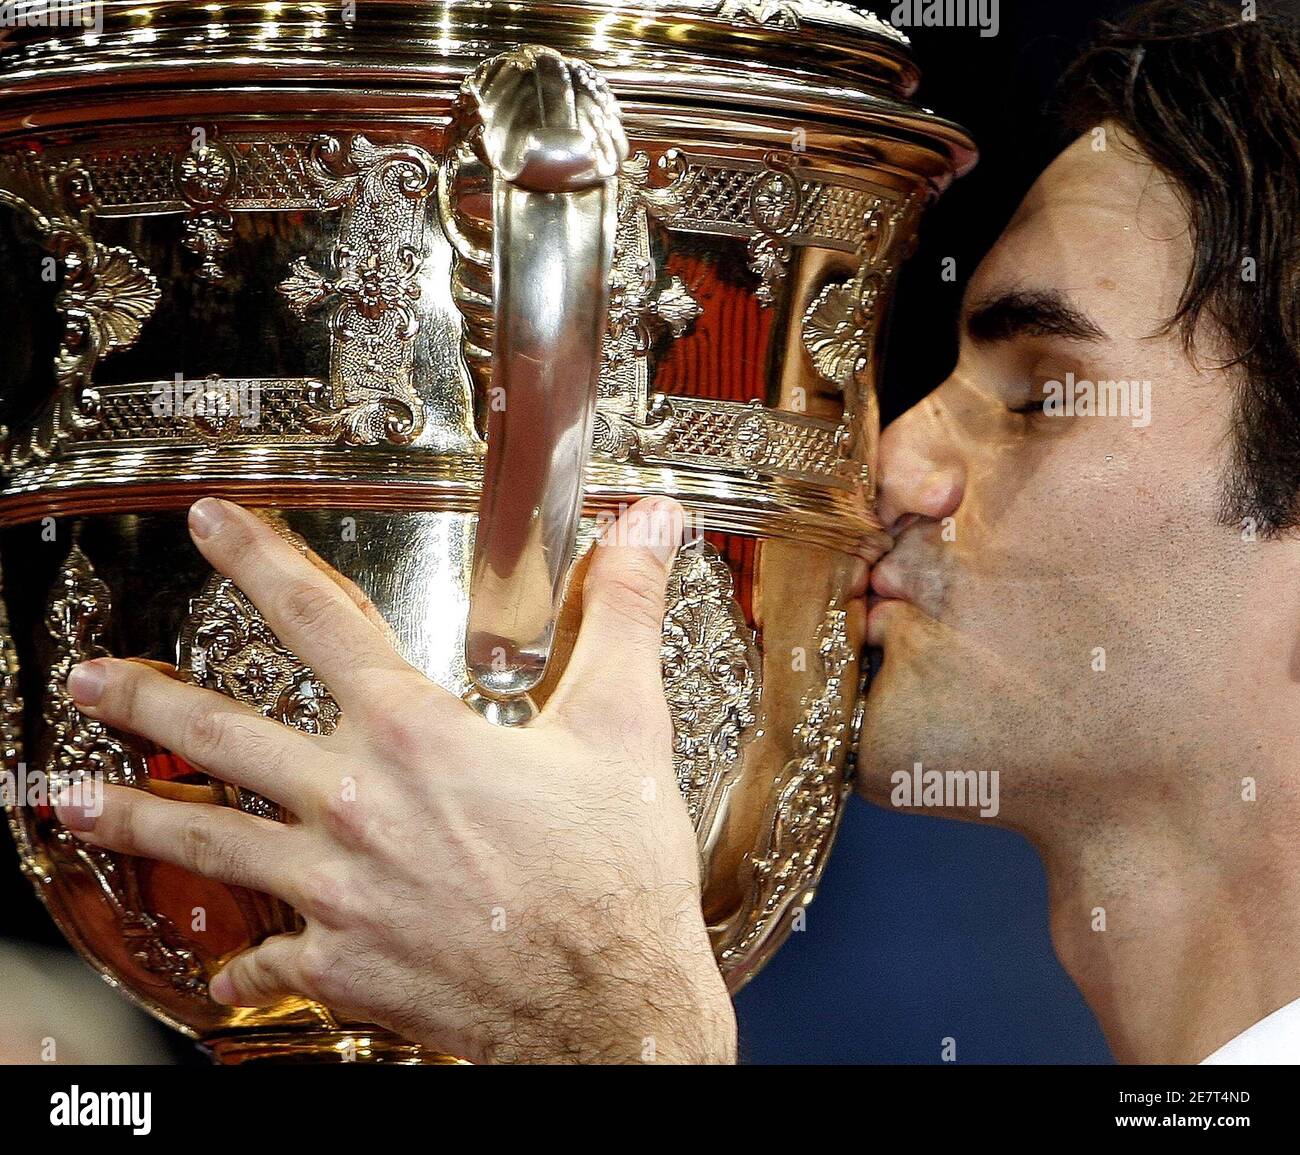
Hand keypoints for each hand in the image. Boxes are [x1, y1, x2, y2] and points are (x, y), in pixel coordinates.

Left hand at [53, 497, 736, 1063]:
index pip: (320, 616)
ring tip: (69, 794)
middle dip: (148, 696)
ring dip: (134, 812)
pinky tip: (229, 963)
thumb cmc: (617, 875)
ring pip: (207, 843)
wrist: (612, 1010)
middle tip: (92, 676)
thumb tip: (645, 529)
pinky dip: (246, 958)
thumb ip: (623, 615)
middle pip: (226, 733)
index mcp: (417, 736)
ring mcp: (336, 891)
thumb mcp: (625, 726)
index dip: (259, 558)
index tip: (212, 527)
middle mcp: (356, 806)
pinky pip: (267, 959)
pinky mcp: (339, 967)